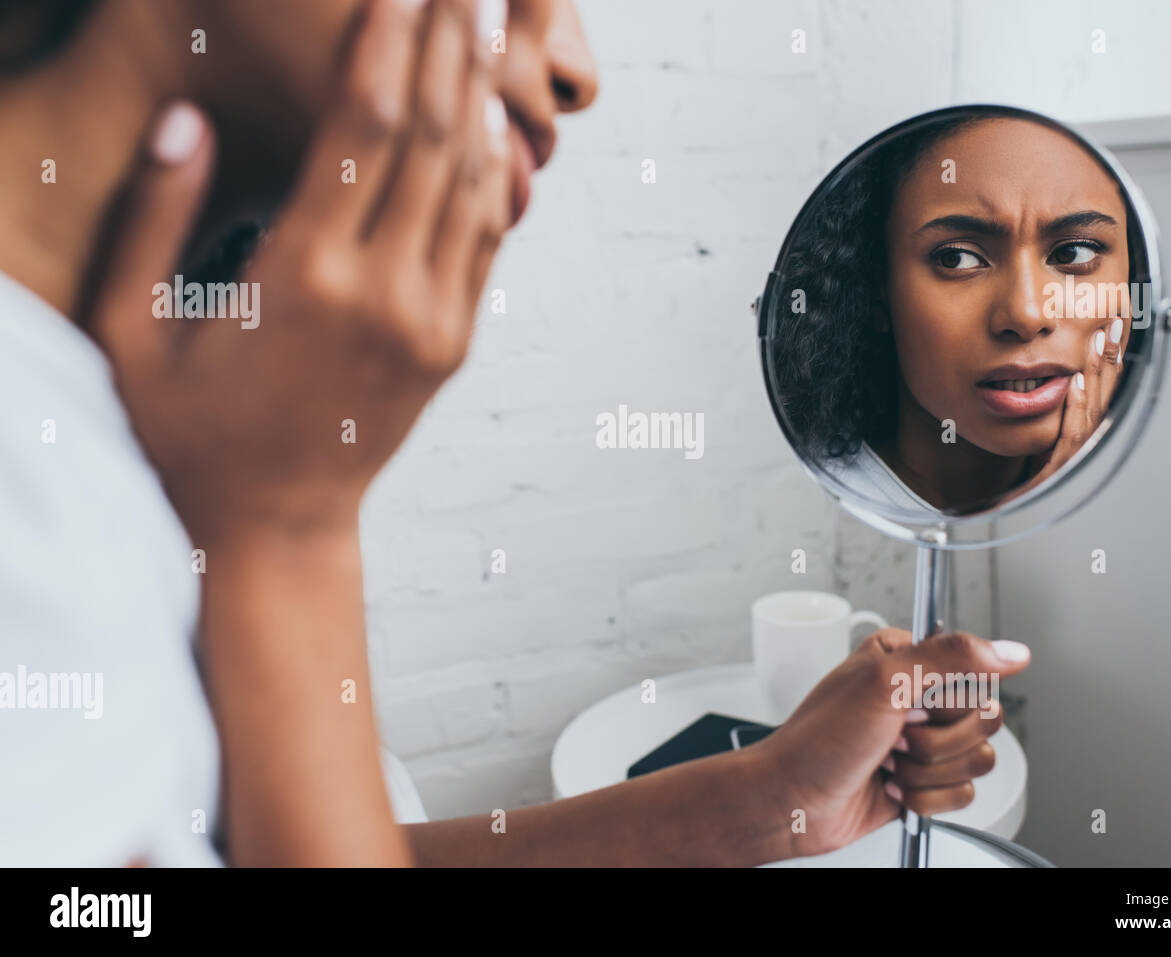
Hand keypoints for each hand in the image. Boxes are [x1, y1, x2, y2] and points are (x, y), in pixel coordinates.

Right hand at [85, 0, 508, 544]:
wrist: (276, 526)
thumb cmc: (192, 430)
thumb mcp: (136, 328)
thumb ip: (155, 217)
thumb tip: (185, 118)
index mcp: (303, 276)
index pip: (363, 126)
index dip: (387, 42)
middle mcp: (384, 292)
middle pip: (434, 138)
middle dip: (451, 47)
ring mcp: (432, 322)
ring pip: (472, 183)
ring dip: (483, 97)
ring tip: (491, 27)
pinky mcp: (453, 344)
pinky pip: (485, 240)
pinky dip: (493, 174)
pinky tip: (493, 122)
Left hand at [747, 629, 1029, 857]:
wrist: (792, 801)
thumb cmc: (820, 739)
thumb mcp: (884, 681)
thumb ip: (952, 658)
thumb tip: (1010, 652)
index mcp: (909, 659)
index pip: (975, 673)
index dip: (946, 700)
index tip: (911, 704)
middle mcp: (919, 697)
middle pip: (983, 720)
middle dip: (936, 739)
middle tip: (893, 736)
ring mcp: (923, 741)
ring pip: (978, 759)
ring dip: (928, 771)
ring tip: (888, 762)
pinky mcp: (926, 781)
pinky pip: (964, 794)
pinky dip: (926, 798)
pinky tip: (890, 787)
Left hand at [1010, 316, 1126, 500]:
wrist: (1015, 513)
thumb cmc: (1029, 478)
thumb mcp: (1041, 437)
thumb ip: (1055, 413)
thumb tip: (1058, 378)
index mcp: (1079, 432)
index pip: (1098, 390)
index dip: (1107, 361)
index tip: (1111, 330)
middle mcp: (1082, 441)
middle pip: (1102, 393)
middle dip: (1109, 357)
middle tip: (1113, 323)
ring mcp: (1074, 454)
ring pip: (1091, 407)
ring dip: (1096, 372)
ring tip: (1099, 341)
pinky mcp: (1059, 467)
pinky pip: (1070, 431)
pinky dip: (1073, 405)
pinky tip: (1073, 382)